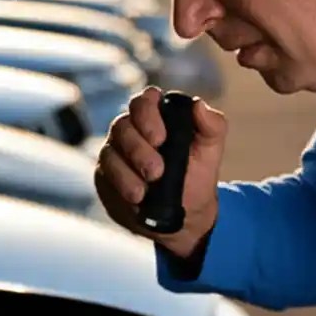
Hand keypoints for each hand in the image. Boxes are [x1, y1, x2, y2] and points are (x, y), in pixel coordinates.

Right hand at [94, 86, 226, 259]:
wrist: (186, 214)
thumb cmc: (197, 175)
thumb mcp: (211, 151)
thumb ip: (212, 125)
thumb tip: (198, 105)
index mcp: (156, 117)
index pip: (143, 101)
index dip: (147, 114)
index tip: (160, 138)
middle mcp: (131, 130)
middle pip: (121, 126)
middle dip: (138, 149)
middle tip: (157, 171)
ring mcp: (115, 152)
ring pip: (108, 152)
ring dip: (126, 172)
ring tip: (144, 191)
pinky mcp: (106, 176)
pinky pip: (103, 175)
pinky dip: (119, 187)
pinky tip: (135, 198)